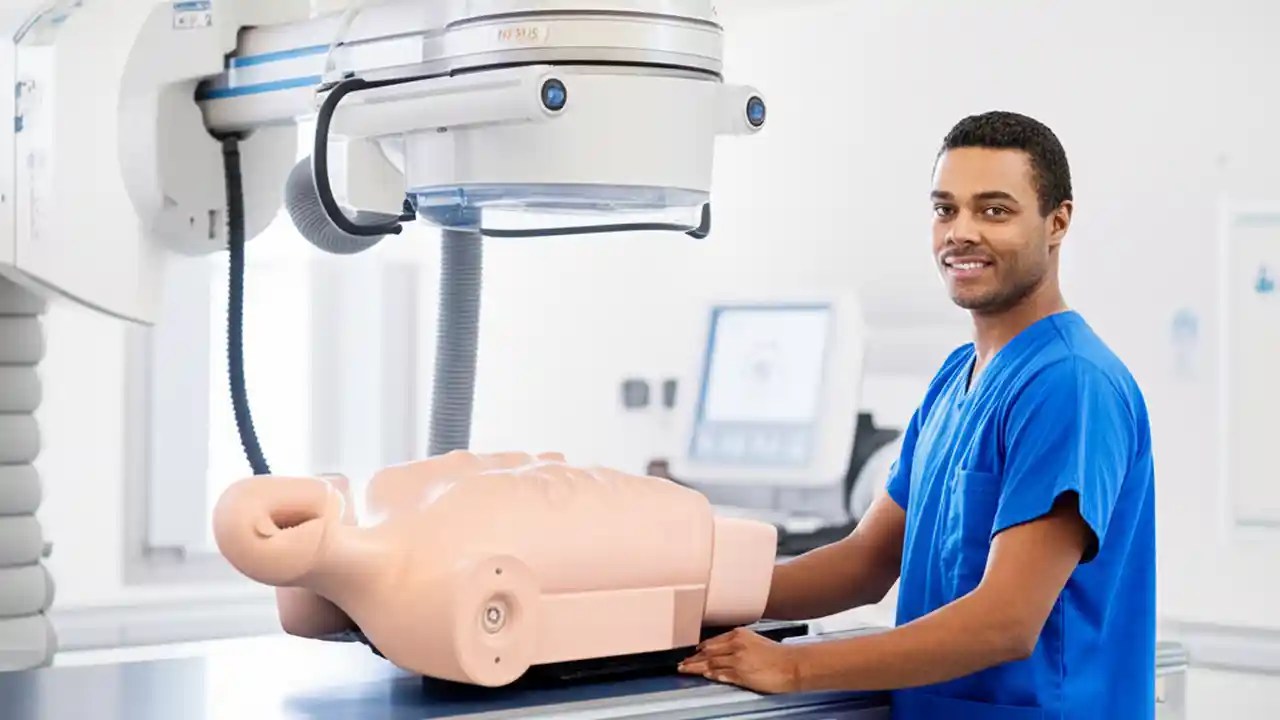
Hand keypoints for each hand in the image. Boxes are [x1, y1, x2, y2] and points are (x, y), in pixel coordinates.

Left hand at [677, 627, 802, 693]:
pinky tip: (704, 675)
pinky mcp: (741, 674)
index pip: (713, 641)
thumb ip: (738, 643)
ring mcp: (737, 660)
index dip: (700, 648)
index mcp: (739, 634)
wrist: (792, 664)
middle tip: (680, 663)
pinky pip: (721, 674)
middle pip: (708, 652)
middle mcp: (735, 645)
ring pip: (711, 663)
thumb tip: (723, 649)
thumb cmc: (777, 654)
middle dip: (693, 658)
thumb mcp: (755, 640)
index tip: (692, 652)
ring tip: (684, 669)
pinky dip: (711, 674)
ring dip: (696, 667)